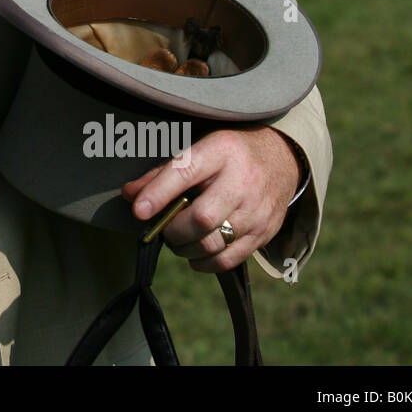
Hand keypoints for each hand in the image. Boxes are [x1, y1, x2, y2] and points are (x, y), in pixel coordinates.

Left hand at [121, 127, 298, 272]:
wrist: (281, 157)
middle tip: (164, 228)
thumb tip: (130, 195)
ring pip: (213, 243)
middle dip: (173, 230)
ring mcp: (256, 210)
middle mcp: (242, 181)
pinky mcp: (265, 233)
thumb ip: (162, 173)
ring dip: (185, 248)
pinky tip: (196, 253)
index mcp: (220, 152)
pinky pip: (229, 260)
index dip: (158, 194)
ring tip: (179, 239)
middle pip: (201, 218)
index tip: (139, 211)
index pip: (184, 173)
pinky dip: (204, 262)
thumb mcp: (198, 149)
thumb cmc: (228, 154)